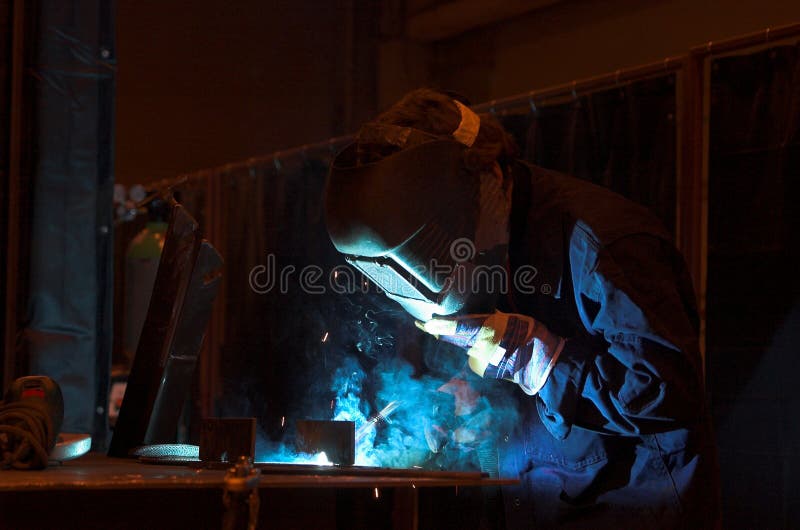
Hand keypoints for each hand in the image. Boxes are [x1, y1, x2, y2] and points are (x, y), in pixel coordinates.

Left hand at [416, 311, 564, 394]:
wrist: (539, 361)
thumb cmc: (527, 334)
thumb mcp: (508, 318)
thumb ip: (489, 317)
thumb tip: (476, 313)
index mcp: (484, 330)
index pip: (455, 327)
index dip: (437, 326)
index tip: (423, 323)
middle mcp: (478, 346)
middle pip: (455, 338)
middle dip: (441, 332)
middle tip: (426, 325)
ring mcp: (479, 360)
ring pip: (466, 348)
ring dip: (472, 344)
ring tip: (493, 342)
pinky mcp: (482, 370)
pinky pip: (475, 358)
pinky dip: (480, 354)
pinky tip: (496, 354)